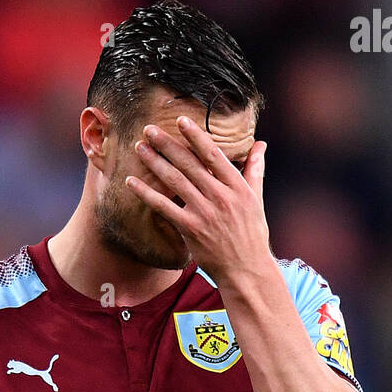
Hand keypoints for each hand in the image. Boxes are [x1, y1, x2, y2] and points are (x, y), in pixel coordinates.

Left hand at [125, 116, 269, 284]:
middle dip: (167, 144)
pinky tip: (131, 182)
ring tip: (139, 148)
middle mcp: (220, 196)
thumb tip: (260, 144)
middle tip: (149, 129)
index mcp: (237, 187)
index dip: (196, 136)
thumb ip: (254, 169)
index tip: (181, 120)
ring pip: (174, 181)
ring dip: (154, 162)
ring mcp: (204, 213)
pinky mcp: (190, 229)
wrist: (246, 270)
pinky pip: (163, 207)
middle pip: (189, 164)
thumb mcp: (256, 200)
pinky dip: (146, 193)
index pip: (213, 155)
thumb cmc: (251, 235)